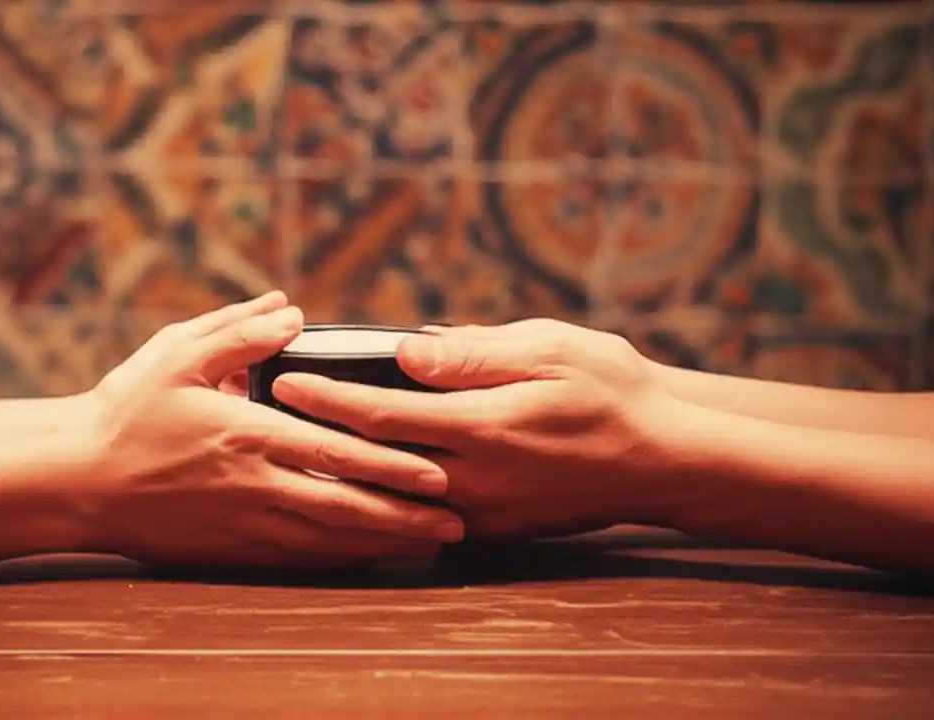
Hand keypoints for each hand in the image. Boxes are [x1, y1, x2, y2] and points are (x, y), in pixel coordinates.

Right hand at [70, 292, 463, 566]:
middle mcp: (252, 485)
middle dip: (405, 515)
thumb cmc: (126, 412)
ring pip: (327, 540)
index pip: (334, 453)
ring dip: (382, 542)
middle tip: (456, 520)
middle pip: (344, 506)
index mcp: (245, 434)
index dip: (390, 464)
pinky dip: (339, 559)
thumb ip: (238, 332)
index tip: (438, 471)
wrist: (75, 481)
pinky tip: (368, 556)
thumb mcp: (176, 355)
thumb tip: (290, 308)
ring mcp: (241, 525)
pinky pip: (295, 560)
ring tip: (429, 543)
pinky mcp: (228, 550)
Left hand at [272, 319, 687, 539]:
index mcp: (484, 427)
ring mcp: (484, 512)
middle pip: (374, 461)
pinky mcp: (495, 530)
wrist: (664, 459)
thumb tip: (406, 349)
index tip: (284, 379)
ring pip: (393, 495)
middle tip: (269, 412)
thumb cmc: (611, 389)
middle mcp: (475, 479)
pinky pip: (424, 513)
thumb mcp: (550, 350)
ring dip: (344, 471)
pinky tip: (361, 474)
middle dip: (319, 437)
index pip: (382, 415)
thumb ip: (474, 355)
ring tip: (298, 444)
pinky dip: (386, 494)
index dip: (328, 397)